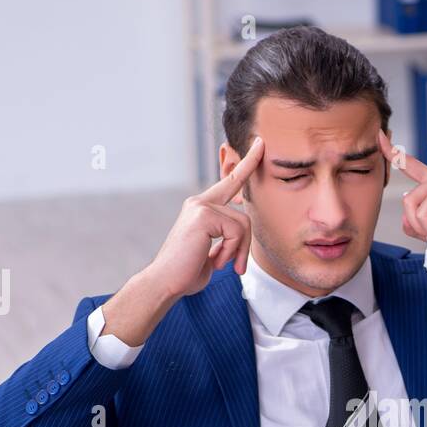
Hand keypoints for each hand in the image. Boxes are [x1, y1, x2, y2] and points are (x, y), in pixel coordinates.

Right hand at [147, 136, 264, 297]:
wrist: (165, 282)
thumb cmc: (187, 272)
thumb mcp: (212, 251)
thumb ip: (226, 238)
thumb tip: (242, 234)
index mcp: (201, 208)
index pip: (230, 182)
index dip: (247, 164)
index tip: (261, 144)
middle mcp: (200, 202)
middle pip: (243, 214)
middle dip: (244, 244)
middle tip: (238, 268)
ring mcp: (200, 206)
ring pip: (243, 225)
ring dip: (237, 251)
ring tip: (219, 264)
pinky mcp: (203, 214)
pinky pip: (236, 231)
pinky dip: (231, 251)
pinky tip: (214, 260)